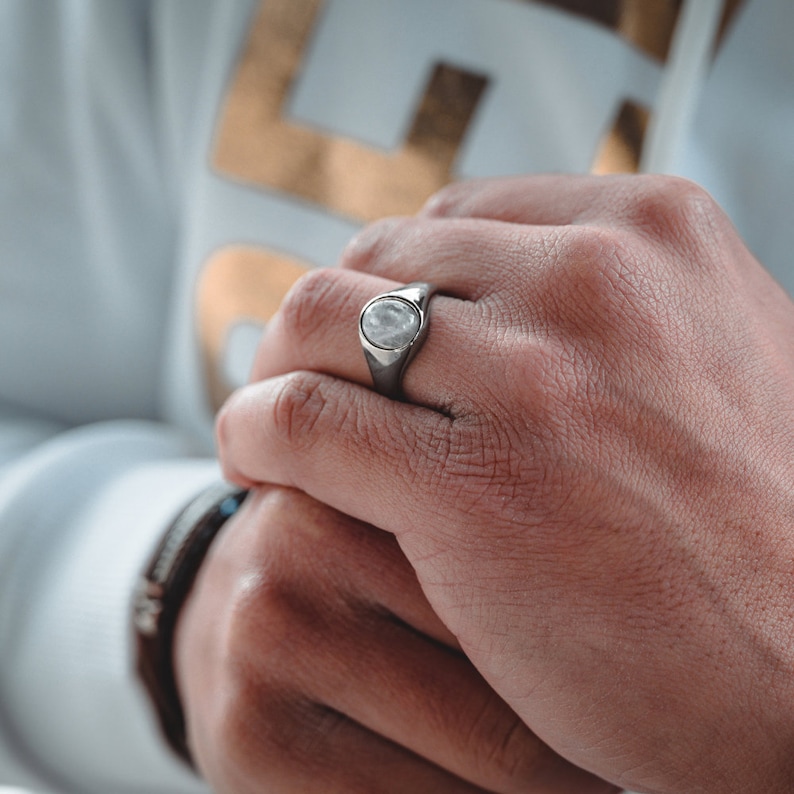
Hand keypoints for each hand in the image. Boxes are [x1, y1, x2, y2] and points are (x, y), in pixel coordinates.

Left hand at [216, 174, 793, 792]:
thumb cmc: (757, 532)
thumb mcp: (712, 361)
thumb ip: (609, 308)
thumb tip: (485, 291)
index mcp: (652, 237)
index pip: (457, 220)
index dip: (392, 277)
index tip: (364, 330)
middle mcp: (594, 284)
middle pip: (381, 263)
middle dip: (328, 319)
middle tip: (302, 372)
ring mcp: (532, 382)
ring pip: (322, 321)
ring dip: (277, 367)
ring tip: (268, 419)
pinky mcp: (469, 488)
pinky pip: (299, 419)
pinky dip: (254, 430)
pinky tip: (252, 460)